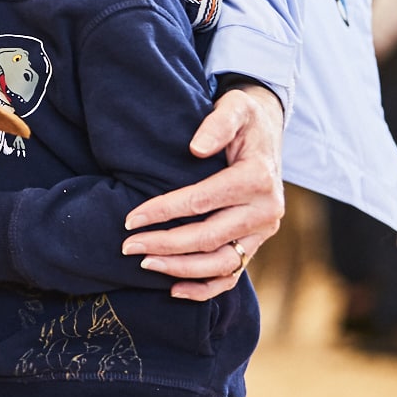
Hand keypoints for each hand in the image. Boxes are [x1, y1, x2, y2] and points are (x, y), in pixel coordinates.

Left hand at [122, 83, 285, 300]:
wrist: (268, 135)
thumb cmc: (245, 120)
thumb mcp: (236, 107)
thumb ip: (218, 123)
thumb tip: (196, 148)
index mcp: (258, 178)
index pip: (202, 201)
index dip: (164, 211)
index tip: (130, 219)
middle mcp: (266, 210)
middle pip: (209, 237)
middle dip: (165, 245)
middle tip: (128, 246)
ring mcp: (263, 232)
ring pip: (221, 263)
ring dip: (181, 269)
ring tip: (145, 264)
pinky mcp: (256, 244)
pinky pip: (232, 275)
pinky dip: (205, 288)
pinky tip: (174, 290)